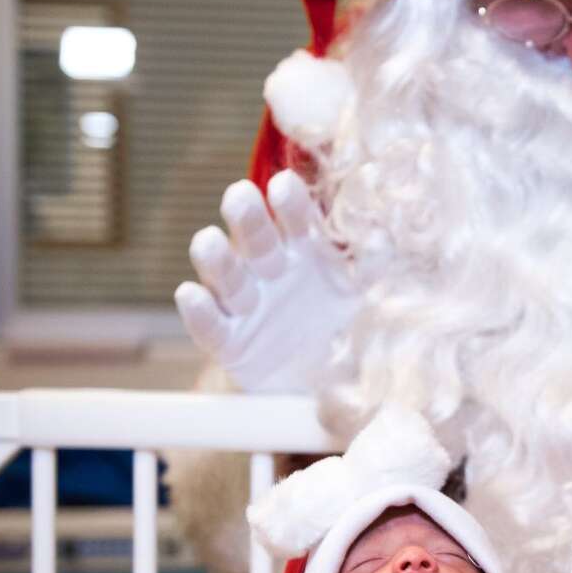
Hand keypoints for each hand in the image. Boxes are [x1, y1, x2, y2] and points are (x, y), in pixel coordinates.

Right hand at [175, 171, 359, 393]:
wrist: (325, 388)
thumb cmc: (345, 329)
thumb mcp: (367, 299)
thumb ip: (372, 269)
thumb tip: (381, 236)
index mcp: (306, 251)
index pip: (297, 220)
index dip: (291, 203)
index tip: (284, 184)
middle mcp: (271, 270)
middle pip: (255, 238)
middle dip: (247, 217)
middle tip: (240, 194)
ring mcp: (246, 304)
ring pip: (226, 276)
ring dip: (216, 258)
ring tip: (208, 242)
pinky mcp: (228, 342)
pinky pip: (210, 326)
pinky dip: (198, 312)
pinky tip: (189, 295)